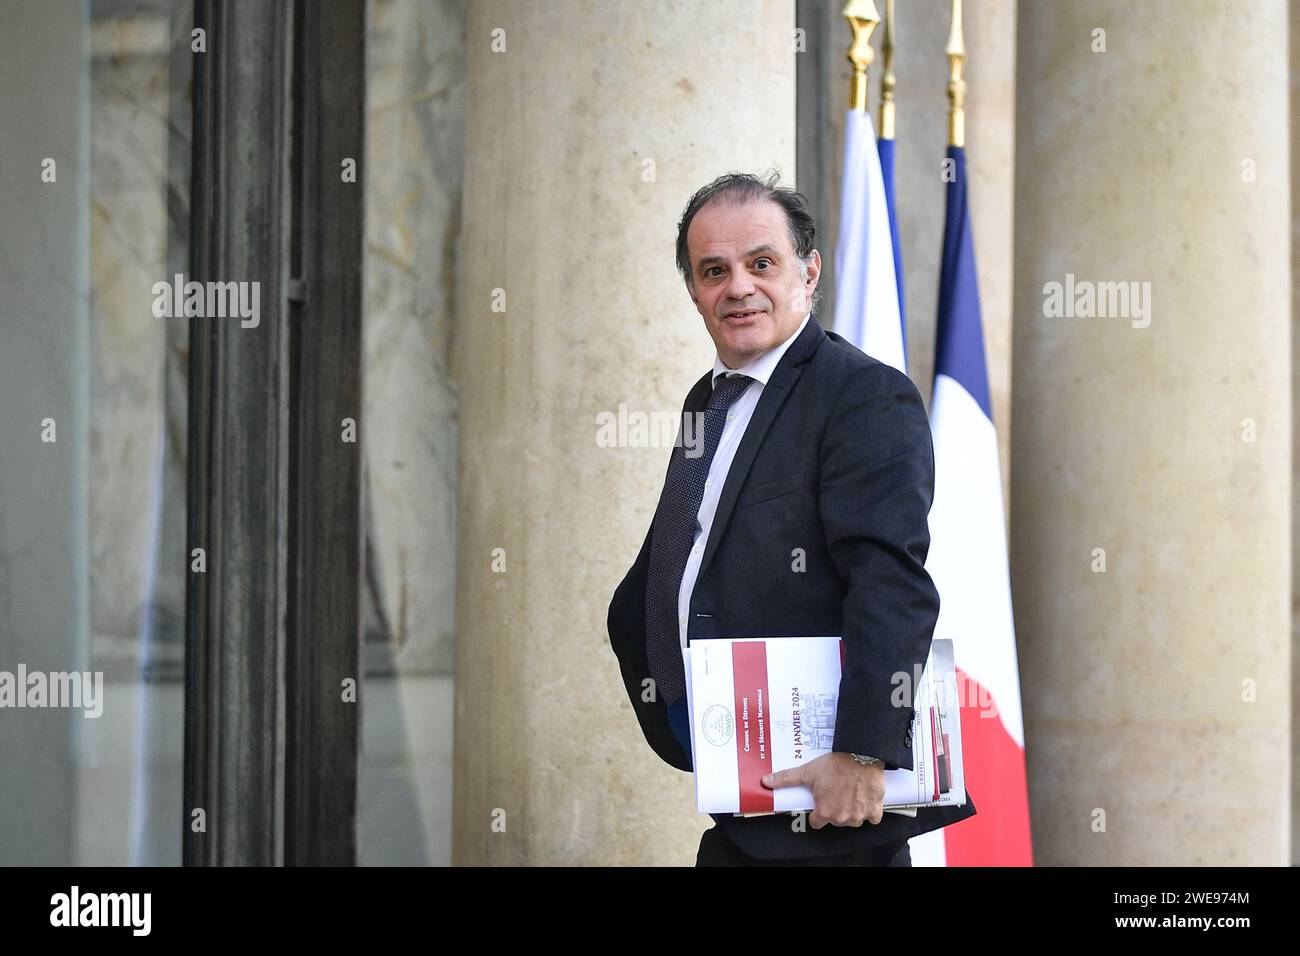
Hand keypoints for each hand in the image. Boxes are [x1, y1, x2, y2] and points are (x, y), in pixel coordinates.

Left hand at [761, 752, 884, 827]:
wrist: (859, 754)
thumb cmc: (834, 764)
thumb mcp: (807, 771)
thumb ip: (786, 779)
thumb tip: (765, 782)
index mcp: (825, 812)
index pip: (817, 822)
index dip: (818, 811)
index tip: (822, 801)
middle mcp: (842, 818)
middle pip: (836, 820)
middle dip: (836, 809)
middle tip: (836, 792)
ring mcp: (860, 815)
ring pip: (854, 820)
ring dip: (853, 810)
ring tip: (850, 792)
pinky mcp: (875, 810)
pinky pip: (873, 818)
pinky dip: (871, 810)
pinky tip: (865, 797)